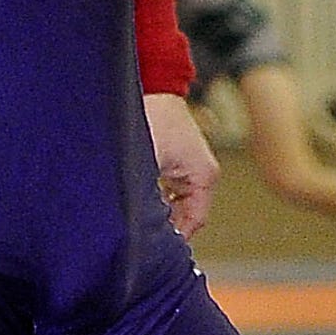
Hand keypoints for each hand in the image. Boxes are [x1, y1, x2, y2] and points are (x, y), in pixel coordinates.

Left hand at [146, 93, 218, 237]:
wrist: (151, 82)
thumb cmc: (149, 118)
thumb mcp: (144, 164)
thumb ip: (145, 200)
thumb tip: (135, 229)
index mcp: (203, 176)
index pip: (193, 223)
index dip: (171, 240)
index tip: (146, 251)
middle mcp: (202, 173)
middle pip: (185, 216)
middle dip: (162, 227)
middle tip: (135, 238)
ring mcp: (191, 167)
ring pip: (175, 205)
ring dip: (156, 213)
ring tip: (132, 221)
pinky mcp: (177, 162)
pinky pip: (169, 192)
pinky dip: (154, 200)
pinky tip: (133, 202)